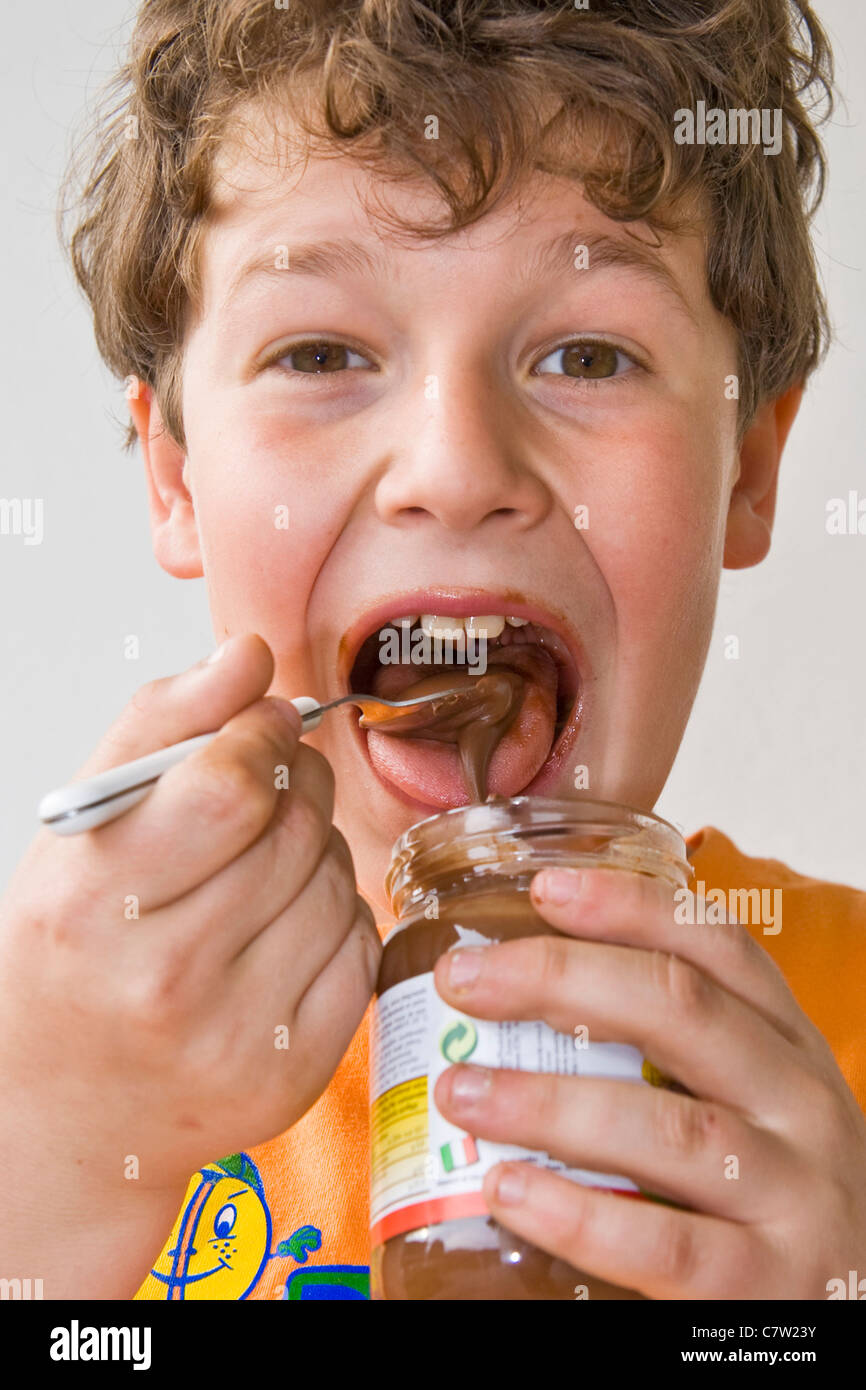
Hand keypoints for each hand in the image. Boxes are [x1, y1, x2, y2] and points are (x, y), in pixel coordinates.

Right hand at [0, 633, 379, 1295]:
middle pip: (293, 830)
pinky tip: (285, 922)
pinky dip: (337, 915)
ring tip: (264, 861)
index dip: (264, 735)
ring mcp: (233, 1039)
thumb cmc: (73, 947)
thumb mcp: (84, 827)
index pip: (228, 787)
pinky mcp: (290, 1077)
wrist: (67, 1104)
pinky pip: (361, 947)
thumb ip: (162, 724)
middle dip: (296, 782)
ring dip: (316, 847)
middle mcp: (161, 981)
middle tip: (268, 787)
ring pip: (336, 881)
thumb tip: (251, 655)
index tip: (264, 724)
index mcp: (91, 904)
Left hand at [433, 866, 865, 1298]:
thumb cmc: (768, 1187)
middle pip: (680, 1010)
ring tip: (460, 1090)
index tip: (543, 887)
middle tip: (462, 980)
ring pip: (666, 1129)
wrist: (845, 1302)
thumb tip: (514, 993)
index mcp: (785, 1043)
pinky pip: (665, 1246)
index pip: (716, 945)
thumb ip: (665, 1046)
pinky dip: (579, 1217)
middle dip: (559, 980)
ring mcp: (794, 1196)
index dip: (629, 906)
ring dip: (548, 1102)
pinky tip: (508, 1190)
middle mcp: (800, 1104)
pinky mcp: (768, 1286)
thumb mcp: (746, 1095)